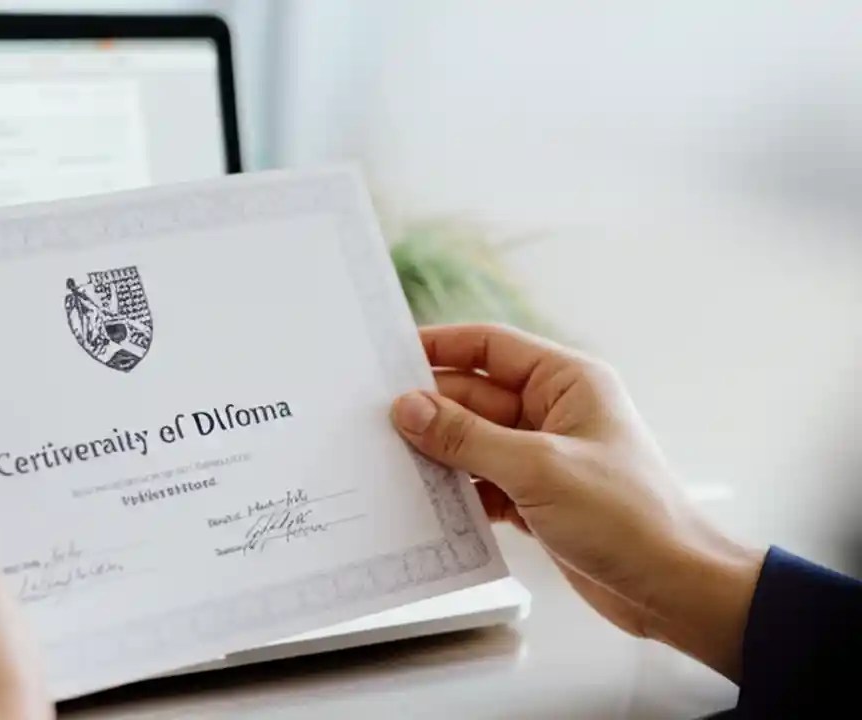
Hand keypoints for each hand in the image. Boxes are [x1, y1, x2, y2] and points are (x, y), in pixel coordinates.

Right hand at [391, 324, 764, 680]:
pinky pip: (481, 482)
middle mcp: (553, 412)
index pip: (491, 347)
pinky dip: (455, 491)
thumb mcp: (538, 468)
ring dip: (437, 453)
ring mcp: (543, 457)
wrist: (673, 589)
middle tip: (375, 421)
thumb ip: (467, 437)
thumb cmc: (629, 517)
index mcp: (567, 382)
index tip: (390, 356)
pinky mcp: (535, 498)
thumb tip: (409, 408)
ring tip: (388, 461)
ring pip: (472, 442)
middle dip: (429, 409)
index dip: (440, 346)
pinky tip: (423, 500)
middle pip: (474, 396)